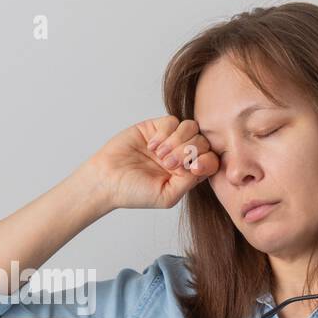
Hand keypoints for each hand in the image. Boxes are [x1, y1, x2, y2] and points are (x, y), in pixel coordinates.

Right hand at [83, 116, 219, 209]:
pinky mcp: (155, 128)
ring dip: (177, 141)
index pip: (211, 160)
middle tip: (168, 164)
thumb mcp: (167, 196)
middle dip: (188, 152)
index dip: (207, 161)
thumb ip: (189, 182)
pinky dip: (164, 133)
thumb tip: (202, 164)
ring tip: (160, 155)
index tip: (192, 168)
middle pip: (203, 142)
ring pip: (190, 128)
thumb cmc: (134, 192)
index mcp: (187, 173)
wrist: (107, 179)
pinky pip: (172, 121)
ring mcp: (169, 140)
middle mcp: (181, 155)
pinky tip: (151, 146)